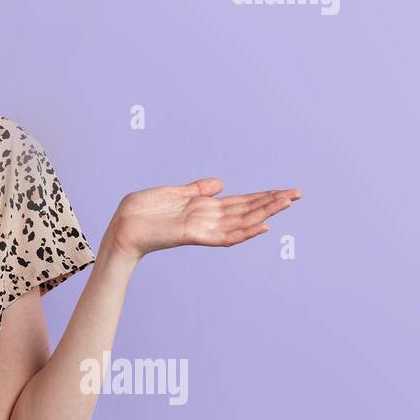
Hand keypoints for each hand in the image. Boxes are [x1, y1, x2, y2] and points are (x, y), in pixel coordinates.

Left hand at [106, 178, 300, 261]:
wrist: (121, 227)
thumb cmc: (141, 212)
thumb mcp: (173, 193)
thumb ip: (198, 190)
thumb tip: (221, 184)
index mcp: (204, 207)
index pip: (241, 201)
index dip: (263, 196)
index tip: (285, 191)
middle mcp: (207, 218)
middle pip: (247, 210)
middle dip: (272, 201)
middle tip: (298, 194)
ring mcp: (202, 228)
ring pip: (242, 221)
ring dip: (265, 212)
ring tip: (287, 203)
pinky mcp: (193, 234)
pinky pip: (224, 236)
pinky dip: (244, 232)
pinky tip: (262, 226)